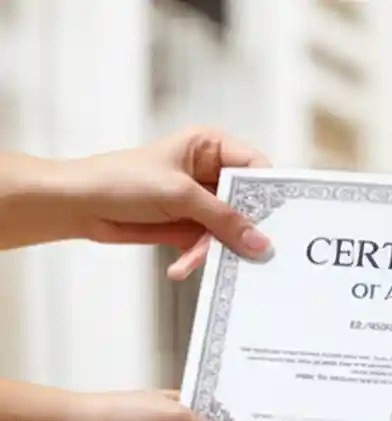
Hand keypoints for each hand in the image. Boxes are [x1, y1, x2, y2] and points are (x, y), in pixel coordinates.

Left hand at [64, 126, 273, 279]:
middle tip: (248, 253)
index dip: (268, 193)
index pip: (256, 168)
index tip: (279, 221)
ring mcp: (200, 201)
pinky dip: (197, 257)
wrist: (78, 204)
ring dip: (213, 249)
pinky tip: (179, 267)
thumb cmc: (122, 181)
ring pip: (228, 229)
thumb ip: (224, 219)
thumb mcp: (180, 196)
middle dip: (242, 229)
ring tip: (192, 260)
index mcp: (210, 147)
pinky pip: (208, 245)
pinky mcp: (188, 225)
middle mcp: (210, 172)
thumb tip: (261, 242)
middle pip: (247, 203)